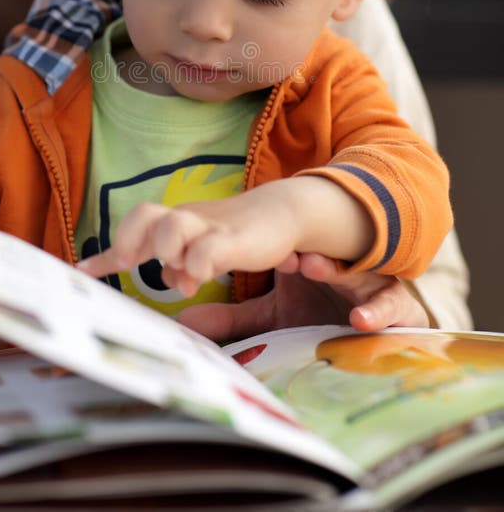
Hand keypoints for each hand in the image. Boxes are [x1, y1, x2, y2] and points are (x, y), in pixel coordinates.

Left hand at [78, 178, 372, 296]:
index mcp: (180, 223)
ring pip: (173, 225)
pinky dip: (195, 263)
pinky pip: (208, 247)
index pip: (138, 225)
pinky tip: (195, 280)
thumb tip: (167, 294)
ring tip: (178, 276)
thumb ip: (181, 272)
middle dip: (129, 241)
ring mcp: (211, 226)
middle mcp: (190, 220)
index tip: (84, 272)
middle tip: (126, 265)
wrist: (285, 213)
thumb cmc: (242, 237)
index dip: (110, 250)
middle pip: (147, 215)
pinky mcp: (235, 238)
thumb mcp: (206, 255)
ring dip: (164, 249)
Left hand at [176, 252, 429, 342]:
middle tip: (284, 255)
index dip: (275, 253)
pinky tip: (359, 320)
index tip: (254, 256)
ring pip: (354, 273)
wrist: (377, 324)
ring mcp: (366, 286)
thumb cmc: (322, 315)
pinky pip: (390, 305)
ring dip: (336, 269)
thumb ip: (234, 319)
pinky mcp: (395, 308)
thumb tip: (183, 321)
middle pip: (324, 256)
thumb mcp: (276, 316)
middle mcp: (337, 269)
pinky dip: (377, 311)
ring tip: (314, 266)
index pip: (290, 252)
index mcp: (307, 265)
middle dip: (305, 253)